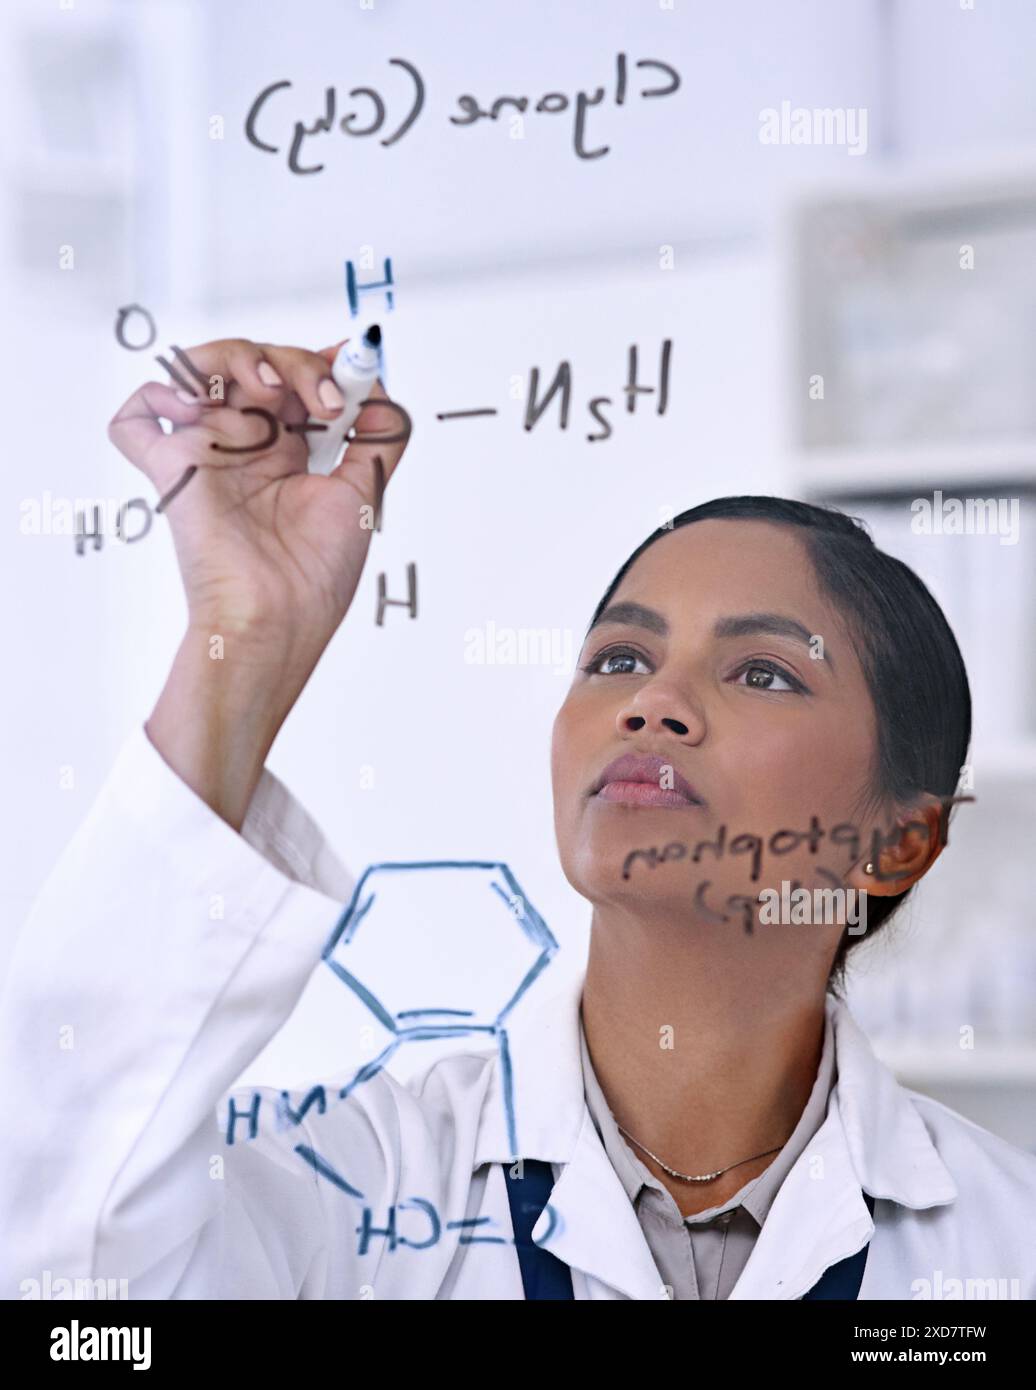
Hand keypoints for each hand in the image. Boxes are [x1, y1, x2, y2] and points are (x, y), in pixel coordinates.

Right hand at [109, 337, 409, 645]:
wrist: (279, 617)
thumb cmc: (315, 574)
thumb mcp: (364, 493)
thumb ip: (378, 438)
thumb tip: (377, 384)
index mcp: (289, 450)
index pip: (294, 379)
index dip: (319, 364)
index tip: (348, 366)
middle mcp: (245, 446)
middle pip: (253, 363)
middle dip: (294, 364)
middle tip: (324, 401)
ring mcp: (207, 451)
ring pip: (199, 368)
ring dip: (236, 357)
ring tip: (269, 391)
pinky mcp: (171, 467)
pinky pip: (135, 418)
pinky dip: (155, 395)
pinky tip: (199, 410)